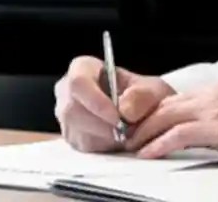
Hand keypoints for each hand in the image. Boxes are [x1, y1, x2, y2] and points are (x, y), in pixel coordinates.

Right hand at [54, 56, 175, 152]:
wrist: (141, 112)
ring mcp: (66, 117)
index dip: (97, 102)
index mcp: (82, 68)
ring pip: (80, 132)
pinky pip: (84, 147)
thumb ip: (143, 96)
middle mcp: (67, 91)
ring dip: (107, 138)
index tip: (119, 117)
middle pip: (75, 111)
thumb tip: (124, 112)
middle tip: (128, 131)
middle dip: (105, 126)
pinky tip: (117, 140)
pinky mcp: (71, 138)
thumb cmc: (142, 95)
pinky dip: (105, 147)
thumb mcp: (151, 89)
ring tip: (126, 134)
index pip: (79, 82)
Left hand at [124, 80, 217, 161]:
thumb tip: (212, 123)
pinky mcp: (215, 127)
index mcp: (217, 90)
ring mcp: (211, 109)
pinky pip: (178, 135)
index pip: (178, 99)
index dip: (157, 111)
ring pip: (165, 117)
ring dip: (144, 132)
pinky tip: (148, 153)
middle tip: (128, 134)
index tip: (144, 122)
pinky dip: (159, 144)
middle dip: (142, 120)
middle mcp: (209, 95)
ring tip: (131, 145)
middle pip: (165, 105)